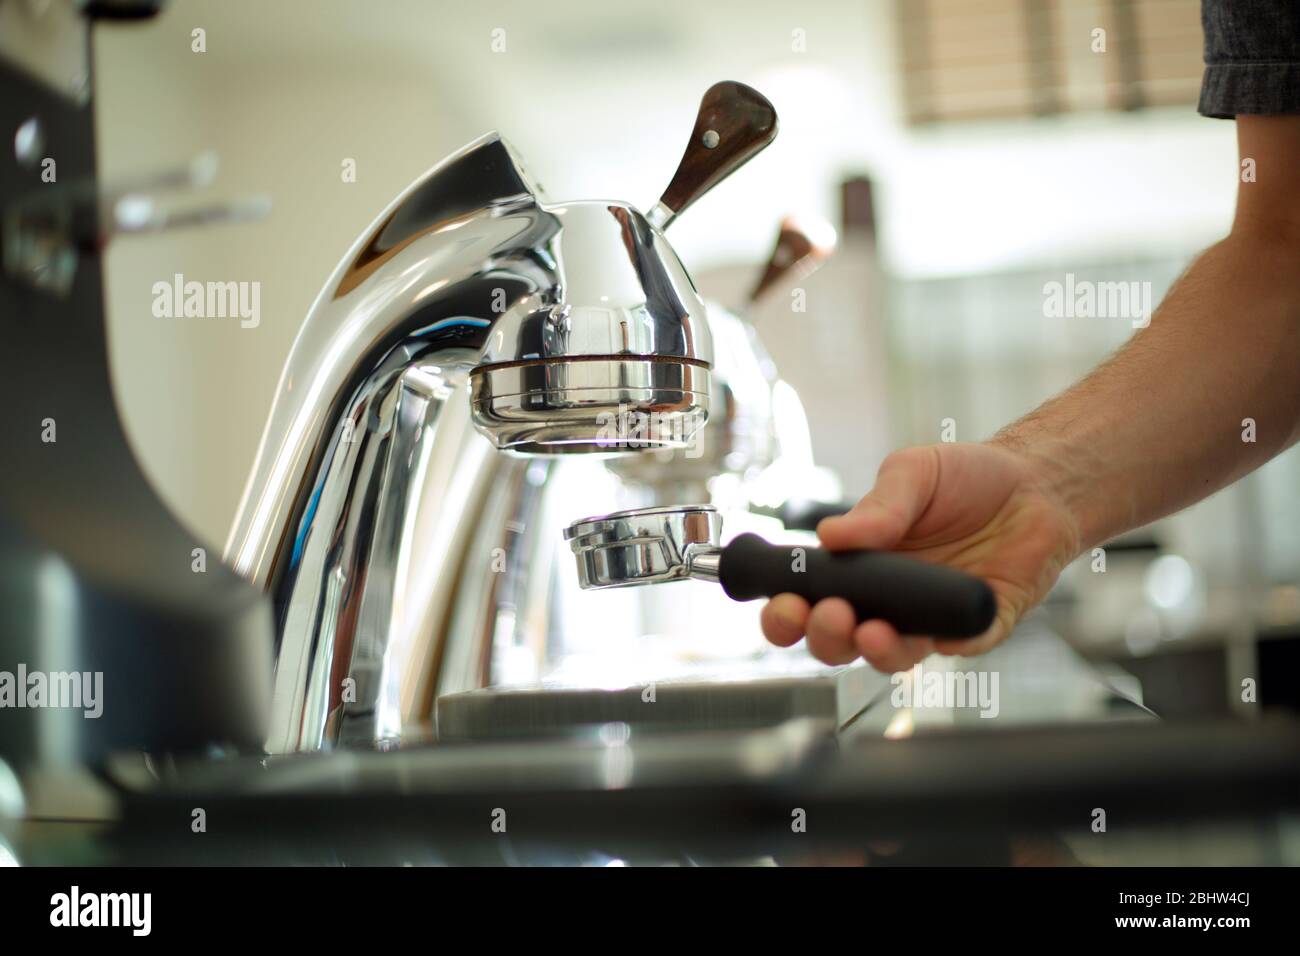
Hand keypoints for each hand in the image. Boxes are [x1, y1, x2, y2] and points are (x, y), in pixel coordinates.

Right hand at [760, 442, 1081, 671]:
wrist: (1035, 482)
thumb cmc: (966, 479)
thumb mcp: (913, 475)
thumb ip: (876, 506)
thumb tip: (831, 535)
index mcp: (858, 567)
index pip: (808, 602)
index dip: (787, 615)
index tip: (785, 604)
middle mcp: (887, 601)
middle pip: (840, 642)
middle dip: (825, 638)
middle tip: (830, 614)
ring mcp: (931, 619)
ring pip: (895, 657)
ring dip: (877, 652)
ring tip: (871, 632)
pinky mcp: (979, 625)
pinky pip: (964, 645)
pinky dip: (952, 643)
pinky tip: (943, 635)